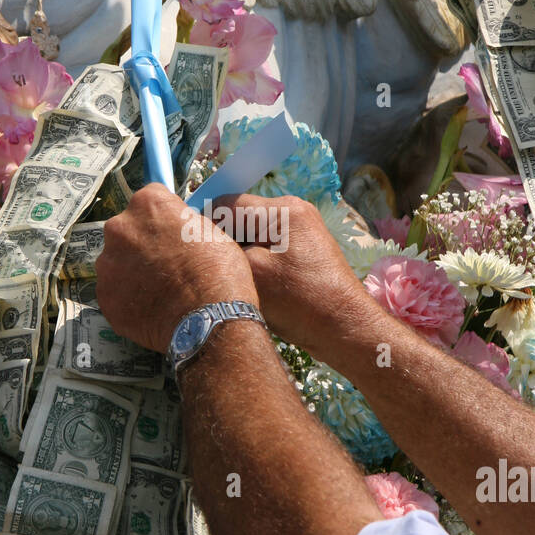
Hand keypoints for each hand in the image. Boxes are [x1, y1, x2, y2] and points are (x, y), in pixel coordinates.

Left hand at [96, 185, 257, 354]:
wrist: (209, 321)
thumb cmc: (218, 272)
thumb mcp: (210, 230)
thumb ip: (182, 222)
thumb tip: (175, 228)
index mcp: (147, 204)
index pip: (150, 200)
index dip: (165, 218)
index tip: (175, 234)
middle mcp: (119, 228)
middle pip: (127, 230)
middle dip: (142, 244)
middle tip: (166, 265)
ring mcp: (108, 264)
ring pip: (117, 262)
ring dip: (132, 271)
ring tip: (159, 291)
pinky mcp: (105, 297)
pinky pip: (115, 292)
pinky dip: (129, 299)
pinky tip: (151, 308)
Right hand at [212, 194, 370, 362]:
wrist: (346, 331)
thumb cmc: (300, 301)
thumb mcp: (251, 272)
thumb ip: (223, 248)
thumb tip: (204, 240)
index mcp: (282, 209)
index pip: (227, 203)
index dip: (203, 224)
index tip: (189, 250)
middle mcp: (295, 211)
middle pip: (242, 217)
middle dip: (223, 240)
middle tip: (206, 267)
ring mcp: (304, 230)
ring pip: (254, 234)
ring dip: (239, 253)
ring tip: (228, 278)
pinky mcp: (306, 251)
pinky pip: (270, 247)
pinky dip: (256, 262)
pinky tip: (250, 284)